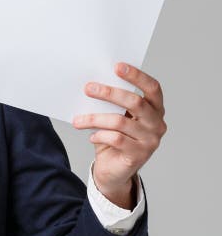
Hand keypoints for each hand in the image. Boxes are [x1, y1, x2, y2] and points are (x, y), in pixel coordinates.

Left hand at [72, 62, 166, 207]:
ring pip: (120, 122)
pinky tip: (91, 136)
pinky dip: (100, 135)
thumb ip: (112, 103)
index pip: (152, 88)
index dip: (137, 76)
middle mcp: (157, 123)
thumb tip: (92, 83)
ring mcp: (150, 141)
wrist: (113, 169)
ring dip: (94, 118)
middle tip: (88, 88)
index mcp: (154, 109)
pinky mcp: (139, 155)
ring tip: (77, 120)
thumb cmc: (113, 136)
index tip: (117, 66)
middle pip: (136, 102)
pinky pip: (116, 139)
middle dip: (109, 93)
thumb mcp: (114, 116)